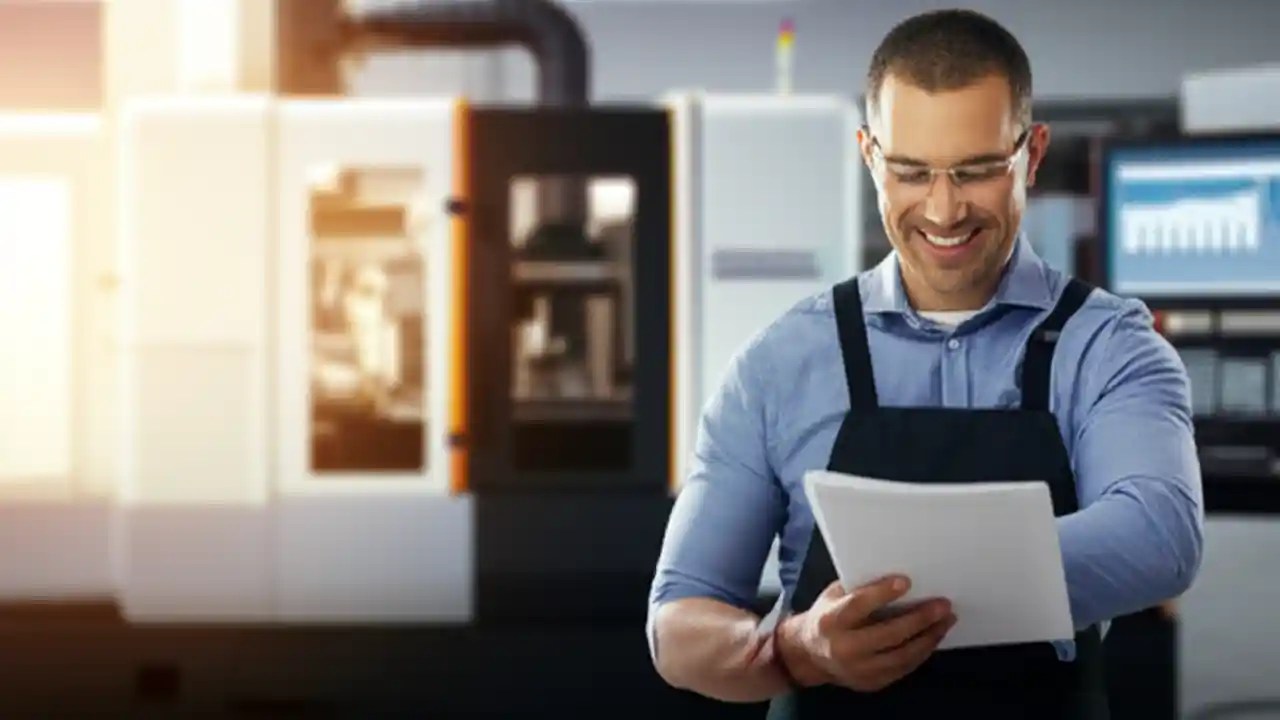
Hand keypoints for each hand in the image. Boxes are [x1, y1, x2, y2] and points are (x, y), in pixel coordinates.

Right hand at [791, 576, 955, 691]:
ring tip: (946, 620)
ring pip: (901, 655)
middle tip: (942, 605)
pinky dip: (921, 652)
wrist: (809, 656)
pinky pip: (903, 668)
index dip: (882, 593)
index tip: (906, 581)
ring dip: (928, 637)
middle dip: (919, 619)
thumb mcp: (833, 597)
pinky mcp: (871, 683)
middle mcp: (844, 648)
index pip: (859, 605)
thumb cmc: (827, 617)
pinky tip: (933, 637)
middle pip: (888, 634)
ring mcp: (858, 670)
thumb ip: (858, 589)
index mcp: (831, 621)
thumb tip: (896, 575)